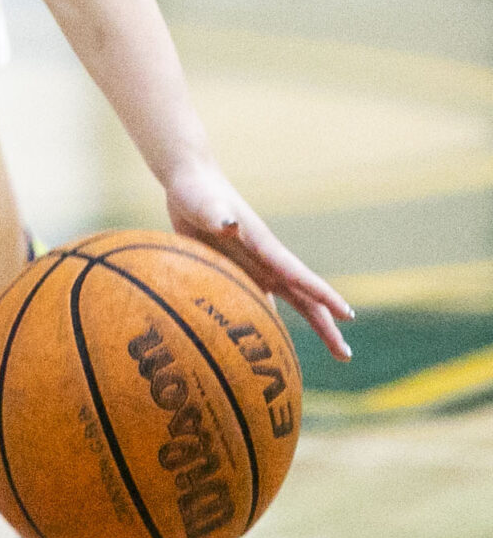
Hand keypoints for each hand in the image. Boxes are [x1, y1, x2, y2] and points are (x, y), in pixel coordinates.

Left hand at [165, 155, 353, 359]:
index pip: (299, 275)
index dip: (322, 295)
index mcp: (263, 246)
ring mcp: (253, 266)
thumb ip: (216, 215)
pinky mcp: (235, 269)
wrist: (189, 181)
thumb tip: (229, 226)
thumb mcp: (204, 203)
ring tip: (335, 352)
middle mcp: (265, 260)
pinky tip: (272, 338)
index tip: (348, 316)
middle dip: (326, 325)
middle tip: (345, 356)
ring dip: (310, 325)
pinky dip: (268, 319)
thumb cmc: (196, 190)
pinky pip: (256, 300)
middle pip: (304, 298)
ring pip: (288, 302)